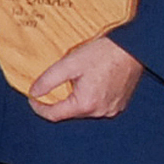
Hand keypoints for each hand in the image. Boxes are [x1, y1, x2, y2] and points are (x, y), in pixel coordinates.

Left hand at [29, 35, 143, 119]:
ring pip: (84, 109)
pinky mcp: (119, 104)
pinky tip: (89, 81)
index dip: (39, 107)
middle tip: (51, 83)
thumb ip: (49, 79)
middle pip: (70, 112)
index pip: (55, 115)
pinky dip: (88, 97)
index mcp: (86, 104)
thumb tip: (34, 93)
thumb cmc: (102, 53)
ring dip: (74, 98)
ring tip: (73, 80)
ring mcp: (112, 109)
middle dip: (58, 100)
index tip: (32, 97)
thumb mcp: (70, 63)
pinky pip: (97, 105)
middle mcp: (101, 112)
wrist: (132, 48)